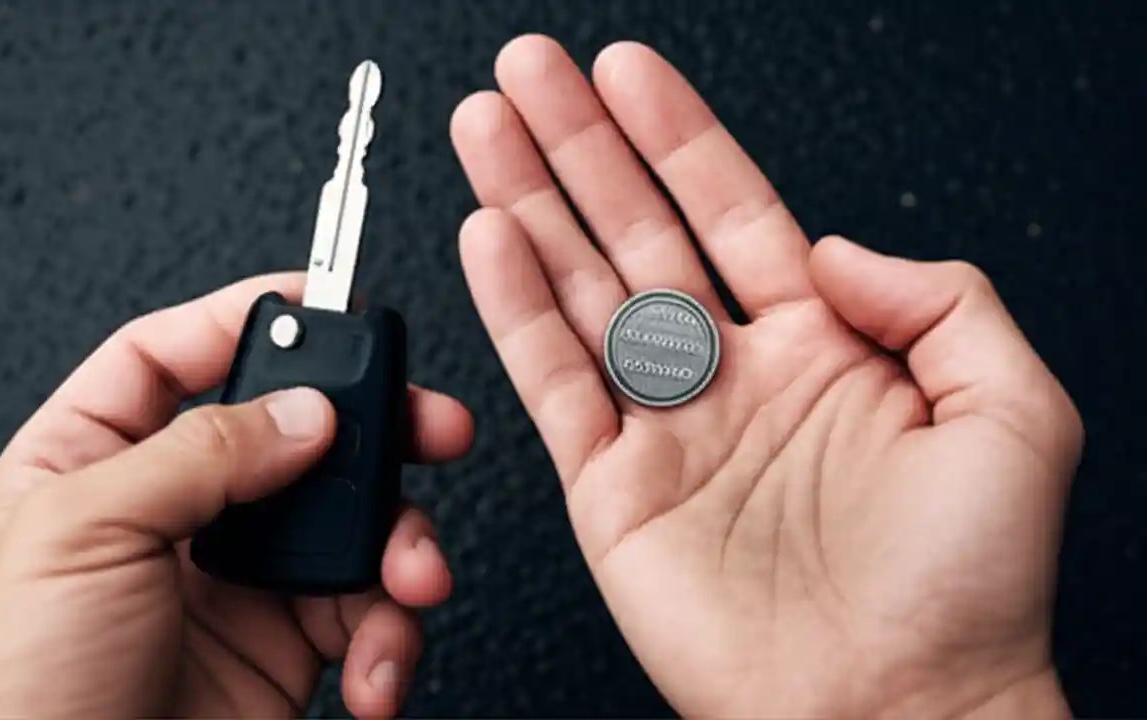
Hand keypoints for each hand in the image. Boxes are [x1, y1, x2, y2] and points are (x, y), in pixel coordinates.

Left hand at [0, 274, 473, 717]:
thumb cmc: (10, 695)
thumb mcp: (80, 534)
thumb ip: (196, 452)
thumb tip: (300, 408)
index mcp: (90, 462)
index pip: (172, 357)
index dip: (247, 318)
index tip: (323, 300)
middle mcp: (170, 513)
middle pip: (290, 431)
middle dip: (371, 428)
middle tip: (432, 425)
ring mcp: (233, 581)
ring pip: (346, 522)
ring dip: (399, 544)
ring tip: (413, 577)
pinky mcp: (282, 648)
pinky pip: (362, 613)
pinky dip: (389, 636)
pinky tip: (375, 666)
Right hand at [453, 36, 1080, 717]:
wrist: (898, 711)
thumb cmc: (968, 589)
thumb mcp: (1013, 413)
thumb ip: (940, 300)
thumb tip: (836, 246)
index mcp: (823, 351)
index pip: (733, 211)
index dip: (678, 136)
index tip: (628, 74)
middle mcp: (735, 380)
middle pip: (638, 232)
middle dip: (580, 147)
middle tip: (530, 76)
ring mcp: (667, 430)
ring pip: (581, 291)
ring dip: (529, 205)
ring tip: (489, 130)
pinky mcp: (611, 489)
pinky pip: (554, 382)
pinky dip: (515, 308)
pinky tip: (491, 239)